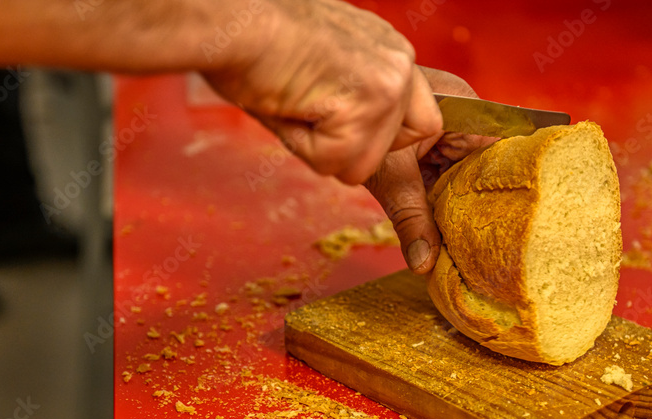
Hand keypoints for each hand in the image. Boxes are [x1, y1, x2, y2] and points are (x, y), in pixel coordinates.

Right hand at [202, 0, 441, 184]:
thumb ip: (353, 95)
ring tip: (296, 100)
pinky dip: (301, 146)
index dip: (375, 137)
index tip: (337, 120)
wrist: (232, 20)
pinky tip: (289, 104)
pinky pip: (334, 164)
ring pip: (362, 165)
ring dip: (318, 147)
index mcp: (392, 53)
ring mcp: (389, 86)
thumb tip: (350, 132)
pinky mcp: (367, 107)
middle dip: (347, 146)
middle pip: (394, 151)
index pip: (420, 124)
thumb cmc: (256, 39)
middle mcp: (401, 65)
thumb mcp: (323, 65)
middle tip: (308, 105)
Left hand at [365, 67, 495, 273]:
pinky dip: (442, 199)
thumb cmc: (360, 120)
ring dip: (459, 206)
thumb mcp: (391, 176)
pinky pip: (446, 174)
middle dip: (478, 206)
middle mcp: (464, 117)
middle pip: (483, 170)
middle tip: (482, 249)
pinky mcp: (431, 144)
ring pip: (464, 176)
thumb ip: (411, 218)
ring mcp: (447, 131)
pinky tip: (445, 230)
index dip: (502, 194)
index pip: (501, 155)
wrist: (332, 99)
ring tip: (467, 246)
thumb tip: (425, 264)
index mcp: (466, 109)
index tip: (501, 231)